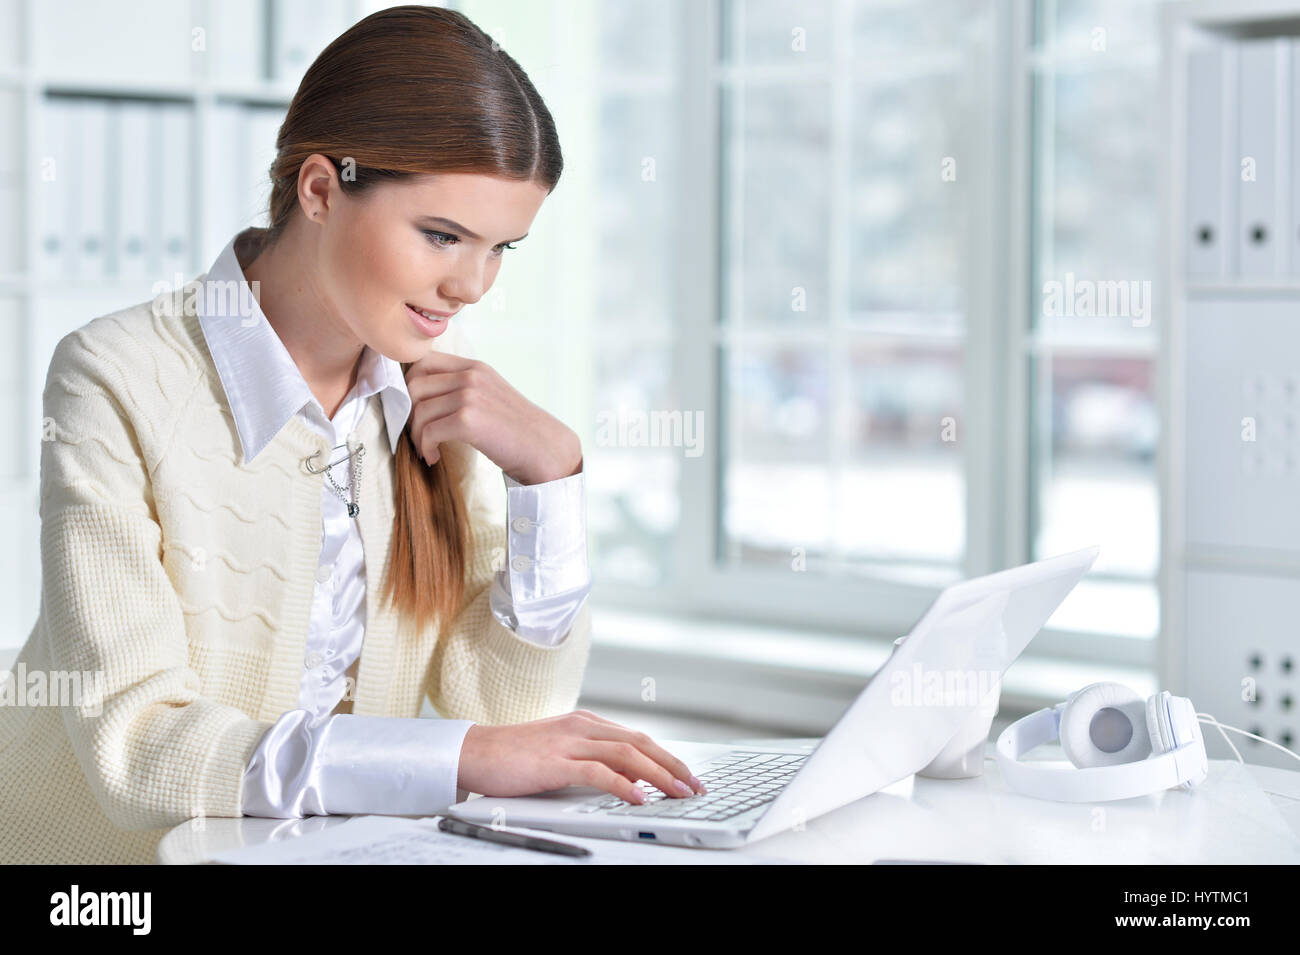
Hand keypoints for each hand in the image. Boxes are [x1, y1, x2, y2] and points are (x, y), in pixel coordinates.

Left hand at [405, 350, 581, 484]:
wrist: (544, 449)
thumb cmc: (515, 430)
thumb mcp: (490, 396)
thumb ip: (463, 388)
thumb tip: (423, 397)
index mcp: (475, 367)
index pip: (424, 362)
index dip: (410, 387)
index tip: (416, 410)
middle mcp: (471, 376)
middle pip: (414, 385)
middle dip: (409, 413)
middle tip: (419, 434)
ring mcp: (470, 396)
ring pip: (418, 410)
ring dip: (417, 435)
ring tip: (428, 449)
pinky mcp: (468, 420)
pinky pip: (428, 431)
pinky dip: (426, 448)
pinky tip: (434, 457)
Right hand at [456, 710, 708, 803]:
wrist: (475, 752)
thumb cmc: (515, 756)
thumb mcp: (562, 754)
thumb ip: (594, 761)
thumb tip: (631, 779)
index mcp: (586, 723)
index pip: (638, 738)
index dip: (667, 756)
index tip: (686, 775)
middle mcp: (582, 726)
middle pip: (640, 742)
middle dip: (672, 764)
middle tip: (694, 785)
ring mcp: (569, 741)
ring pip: (626, 753)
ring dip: (658, 774)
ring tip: (678, 792)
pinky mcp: (554, 761)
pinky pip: (597, 771)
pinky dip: (622, 783)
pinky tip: (638, 795)